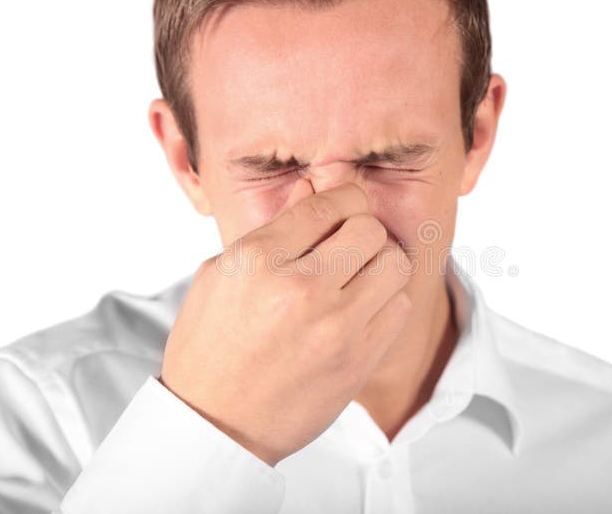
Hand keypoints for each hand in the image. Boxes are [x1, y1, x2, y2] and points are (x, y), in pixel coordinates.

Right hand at [158, 179, 411, 466]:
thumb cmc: (210, 346)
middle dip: (362, 230)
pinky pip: (400, 308)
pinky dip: (387, 301)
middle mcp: (301, 289)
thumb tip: (312, 186)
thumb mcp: (220, 275)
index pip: (327, 203)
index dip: (342, 199)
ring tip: (359, 276)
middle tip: (348, 246)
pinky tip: (363, 309)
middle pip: (370, 229)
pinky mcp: (359, 360)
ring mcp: (335, 328)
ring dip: (380, 263)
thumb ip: (271, 230)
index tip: (341, 211)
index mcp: (259, 261)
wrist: (216, 424)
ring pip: (394, 264)